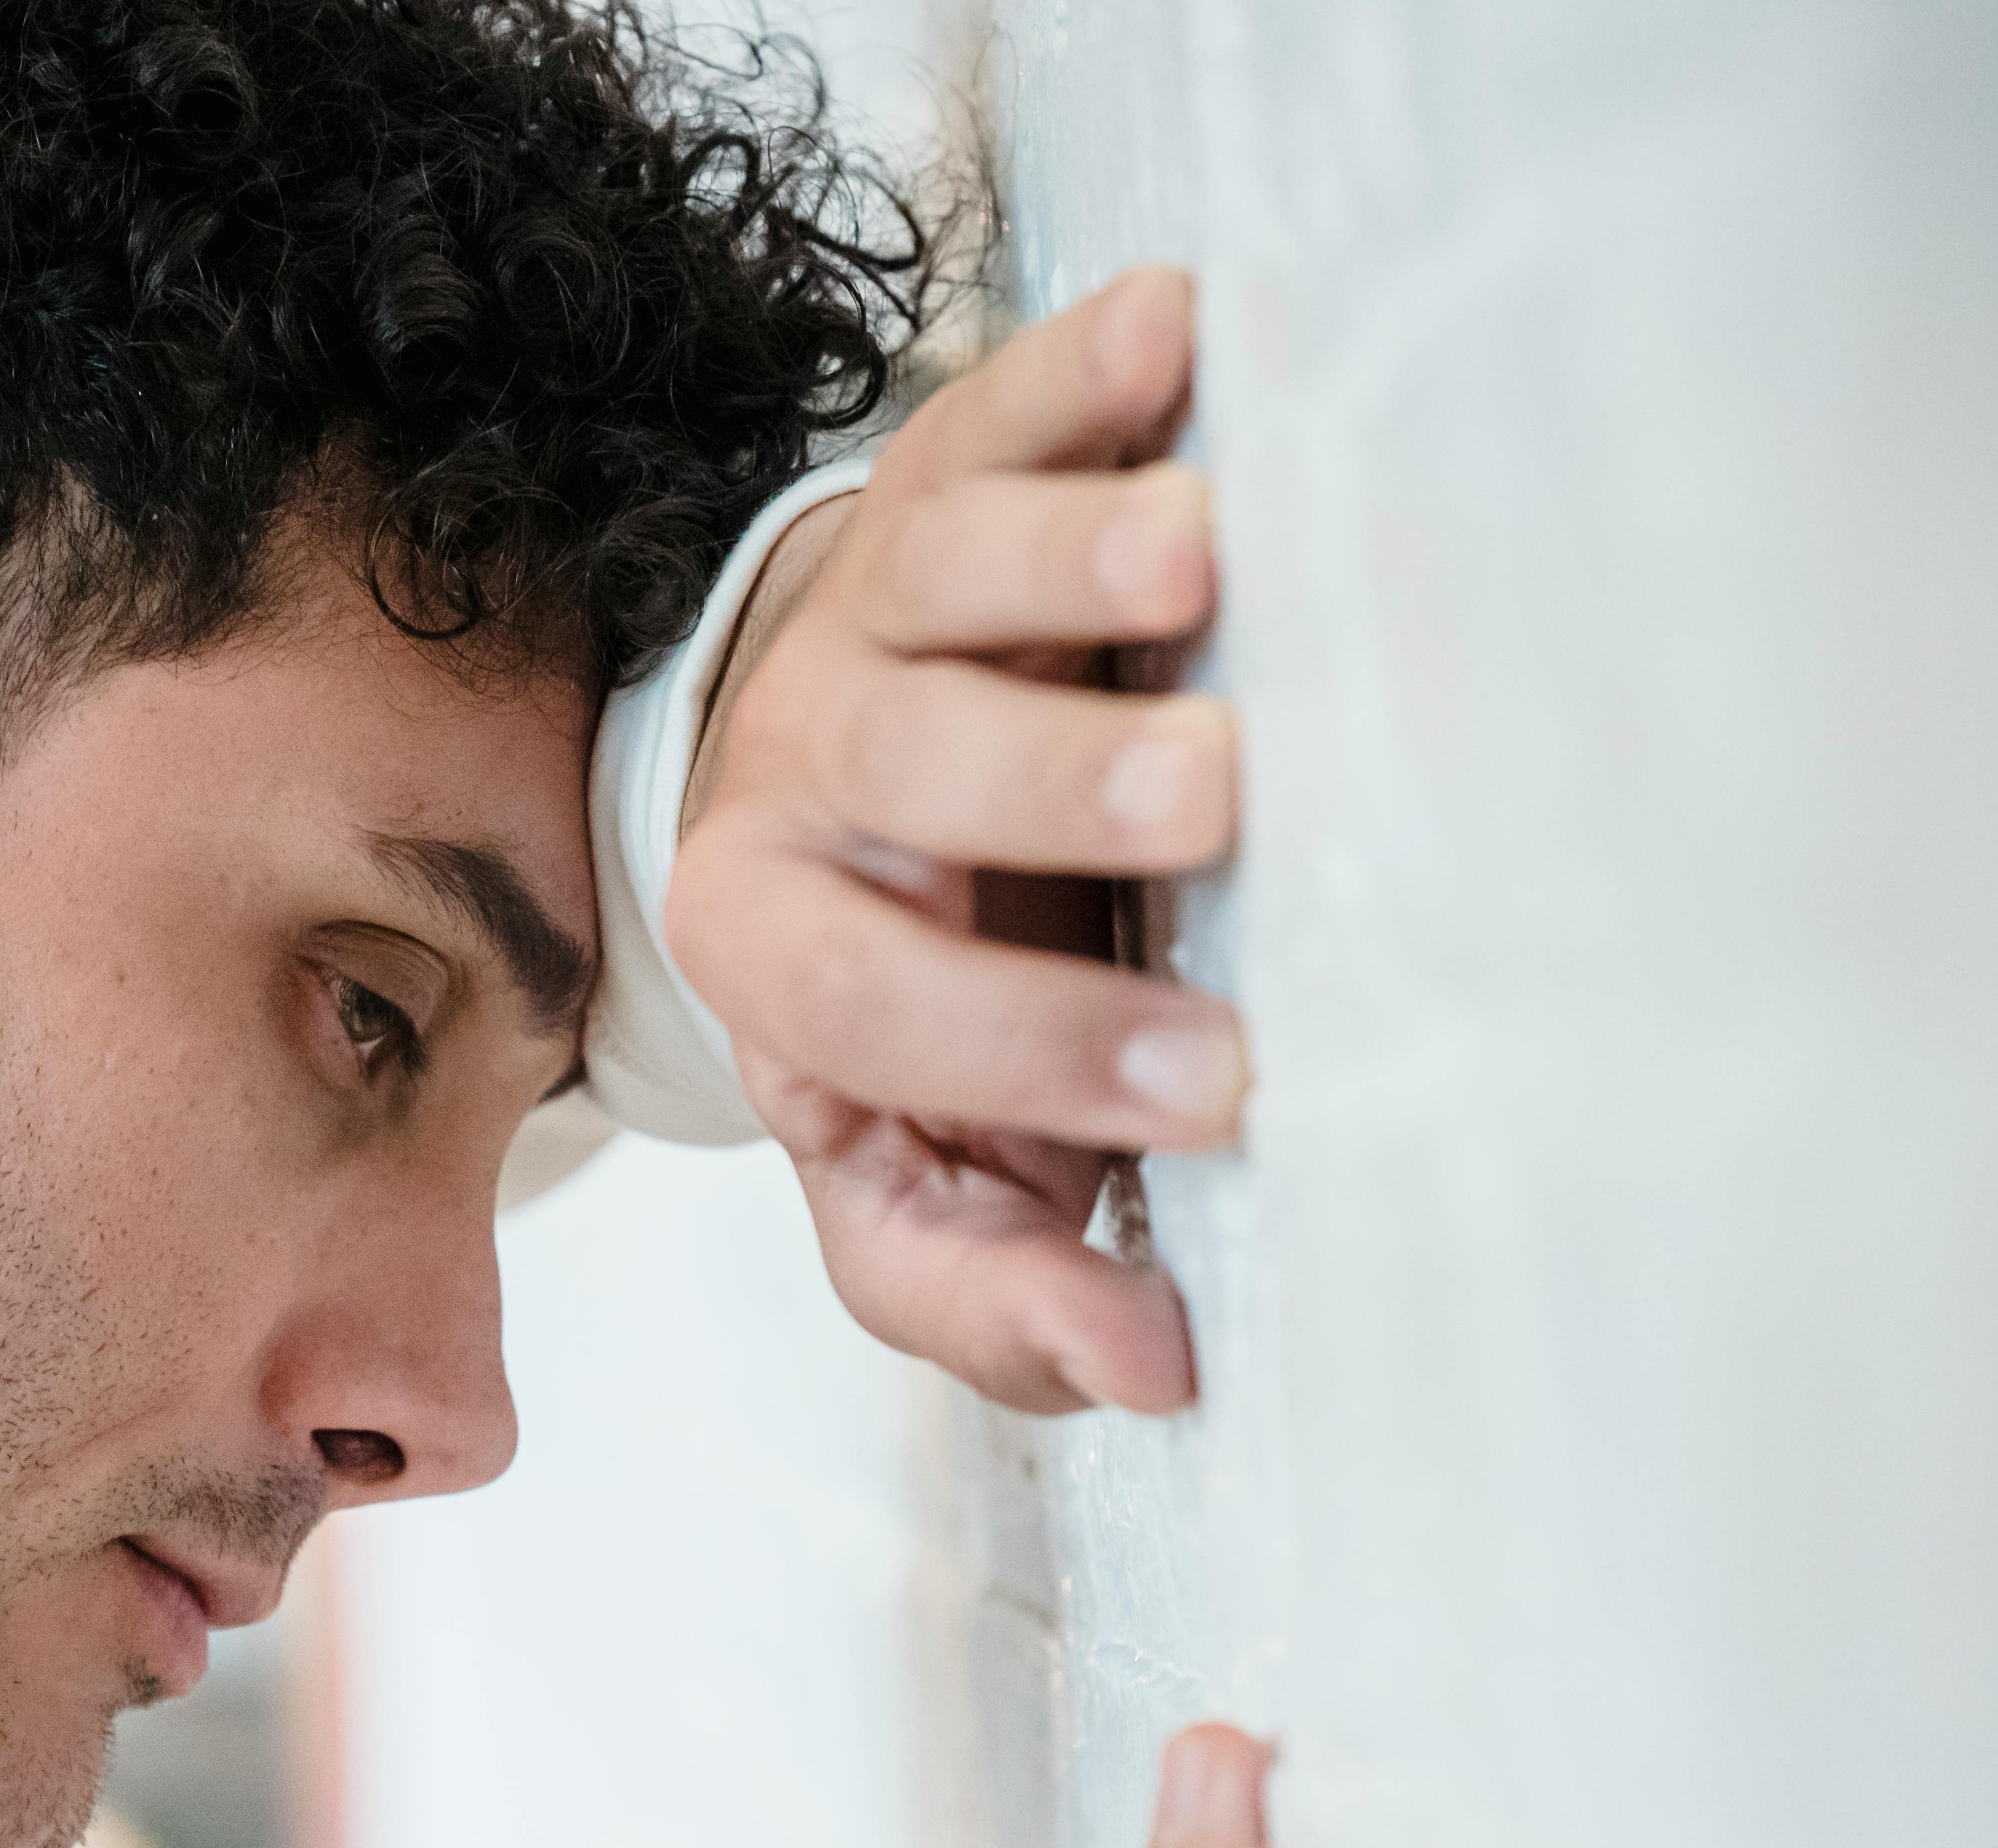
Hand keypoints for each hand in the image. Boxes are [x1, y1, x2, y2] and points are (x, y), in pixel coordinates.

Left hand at [670, 268, 1239, 1413]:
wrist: (885, 780)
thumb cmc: (942, 1003)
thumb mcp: (932, 1175)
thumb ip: (997, 1289)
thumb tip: (1151, 1369)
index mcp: (776, 947)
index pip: (868, 1006)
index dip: (1029, 1048)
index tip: (1220, 1079)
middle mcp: (804, 766)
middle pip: (894, 764)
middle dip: (1048, 786)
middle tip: (1212, 791)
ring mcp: (880, 602)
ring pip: (941, 566)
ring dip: (1070, 562)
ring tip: (1203, 558)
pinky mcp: (955, 464)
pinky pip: (1004, 400)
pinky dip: (1093, 364)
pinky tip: (1182, 328)